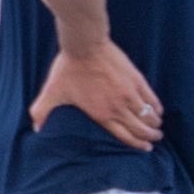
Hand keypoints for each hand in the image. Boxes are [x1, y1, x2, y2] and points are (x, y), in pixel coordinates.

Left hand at [32, 44, 163, 148]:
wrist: (84, 45)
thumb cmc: (68, 68)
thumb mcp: (52, 93)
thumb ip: (42, 112)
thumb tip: (35, 129)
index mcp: (102, 114)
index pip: (125, 136)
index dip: (137, 144)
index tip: (145, 148)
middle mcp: (119, 107)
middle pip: (140, 128)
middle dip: (150, 137)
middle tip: (155, 140)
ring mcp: (130, 94)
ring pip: (149, 115)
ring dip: (154, 124)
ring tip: (157, 128)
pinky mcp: (136, 80)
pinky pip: (151, 98)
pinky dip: (157, 107)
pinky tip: (159, 111)